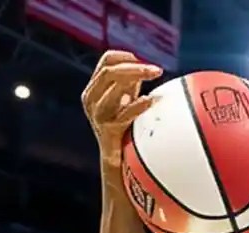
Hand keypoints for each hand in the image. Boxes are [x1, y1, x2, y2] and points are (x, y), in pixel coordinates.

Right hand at [80, 50, 162, 169]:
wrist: (116, 160)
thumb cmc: (123, 127)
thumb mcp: (124, 101)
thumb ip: (130, 83)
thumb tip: (146, 66)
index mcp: (93, 89)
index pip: (106, 61)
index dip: (125, 57)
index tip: (143, 59)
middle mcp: (91, 98)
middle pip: (110, 71)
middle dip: (135, 67)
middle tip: (157, 70)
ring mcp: (97, 114)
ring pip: (113, 83)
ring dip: (137, 76)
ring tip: (156, 76)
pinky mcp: (108, 129)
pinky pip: (125, 112)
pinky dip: (140, 104)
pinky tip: (152, 100)